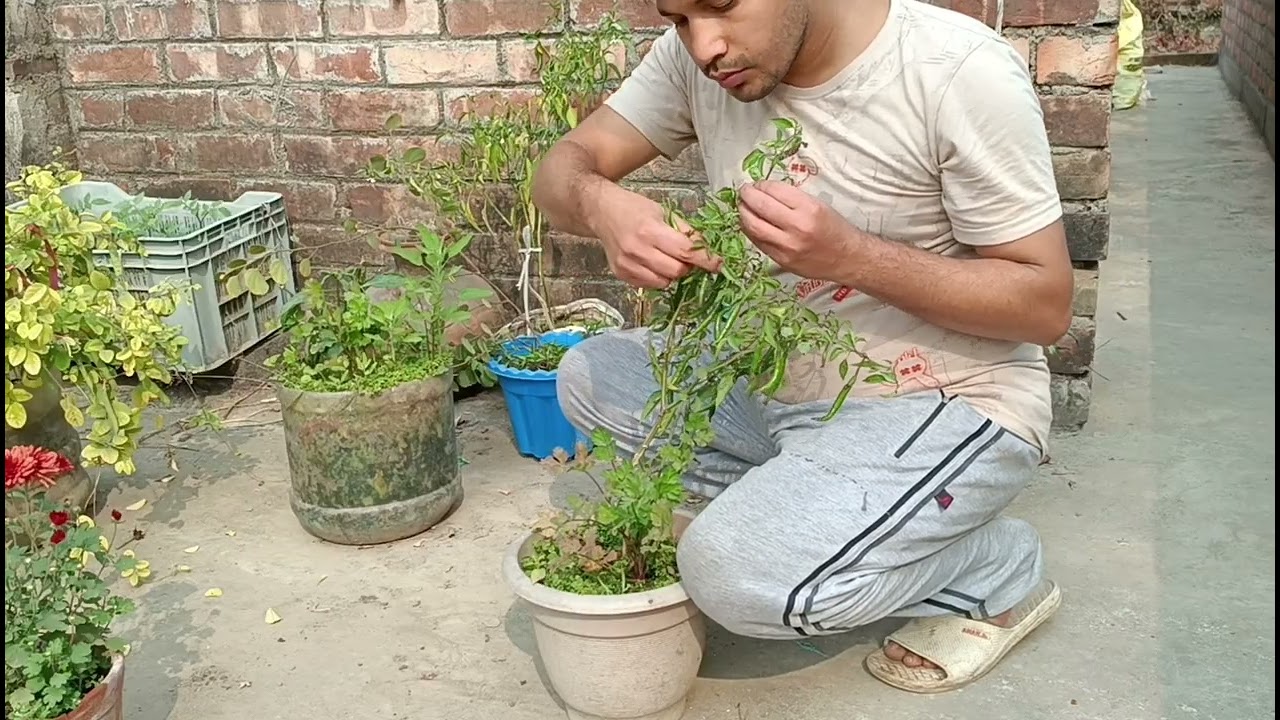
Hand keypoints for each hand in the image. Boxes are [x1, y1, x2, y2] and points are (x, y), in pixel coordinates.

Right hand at [597, 188, 721, 288]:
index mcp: (650, 230)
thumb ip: (683, 230)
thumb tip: (705, 248)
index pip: (686, 251)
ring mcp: (627, 265)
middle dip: (687, 266)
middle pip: (677, 271)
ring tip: (667, 258)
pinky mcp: (621, 274)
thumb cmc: (632, 207)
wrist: (600, 211)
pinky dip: (658, 278)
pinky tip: (653, 263)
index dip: (705, 259)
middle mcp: (637, 251)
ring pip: (665, 282)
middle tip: (685, 255)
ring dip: (672, 273)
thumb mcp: (661, 211)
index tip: (718, 264)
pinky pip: (650, 285)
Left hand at [737, 180, 859, 280]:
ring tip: (742, 207)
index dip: (761, 185)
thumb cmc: (835, 229)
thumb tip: (765, 191)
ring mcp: (787, 246)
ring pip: (753, 226)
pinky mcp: (781, 260)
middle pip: (759, 207)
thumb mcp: (818, 205)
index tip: (757, 184)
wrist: (847, 259)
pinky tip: (750, 224)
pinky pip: (758, 242)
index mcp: (809, 209)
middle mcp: (797, 227)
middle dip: (747, 196)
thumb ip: (792, 199)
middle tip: (744, 192)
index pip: (774, 191)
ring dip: (743, 214)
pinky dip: (750, 230)